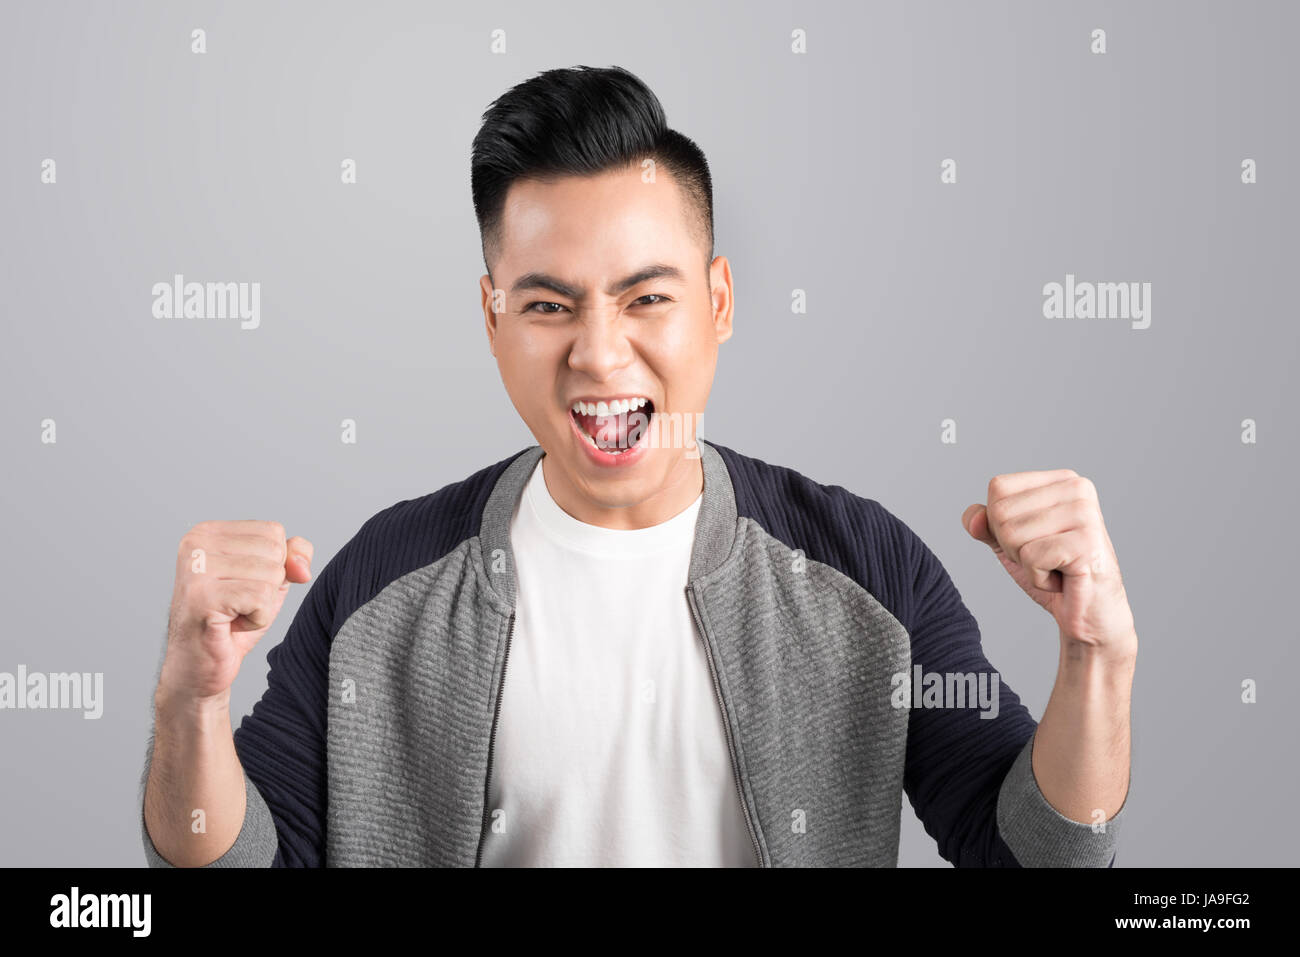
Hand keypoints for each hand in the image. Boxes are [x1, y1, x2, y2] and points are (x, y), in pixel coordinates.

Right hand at [158, 520, 312, 704]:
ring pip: (271, 575)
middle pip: (275, 551)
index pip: (274, 532)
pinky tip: (230, 626)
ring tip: (232, 615)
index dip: (273, 566)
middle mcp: (195, 544)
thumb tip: (301, 564)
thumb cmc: (233, 622)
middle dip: (268, 585)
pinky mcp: (202, 598)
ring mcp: (196, 570)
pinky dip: (257, 620)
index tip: (242, 587)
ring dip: (262, 604)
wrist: (198, 668)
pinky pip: (262, 599)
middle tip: (237, 605)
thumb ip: (292, 557)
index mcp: (207, 532)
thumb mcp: (270, 581)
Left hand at [962, 471, 1135, 659]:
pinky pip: (1031, 558)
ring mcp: (1085, 514)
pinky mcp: (1087, 543)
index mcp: (1062, 480)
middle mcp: (1078, 489)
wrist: (1090, 613)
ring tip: (1057, 567)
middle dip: (1012, 547)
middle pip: (1001, 512)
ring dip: (1027, 564)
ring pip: (1012, 535)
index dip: (1000, 523)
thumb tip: (973, 518)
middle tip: (1046, 558)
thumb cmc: (1054, 573)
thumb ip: (986, 525)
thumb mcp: (1011, 544)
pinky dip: (1039, 578)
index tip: (1034, 540)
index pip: (998, 488)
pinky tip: (1064, 579)